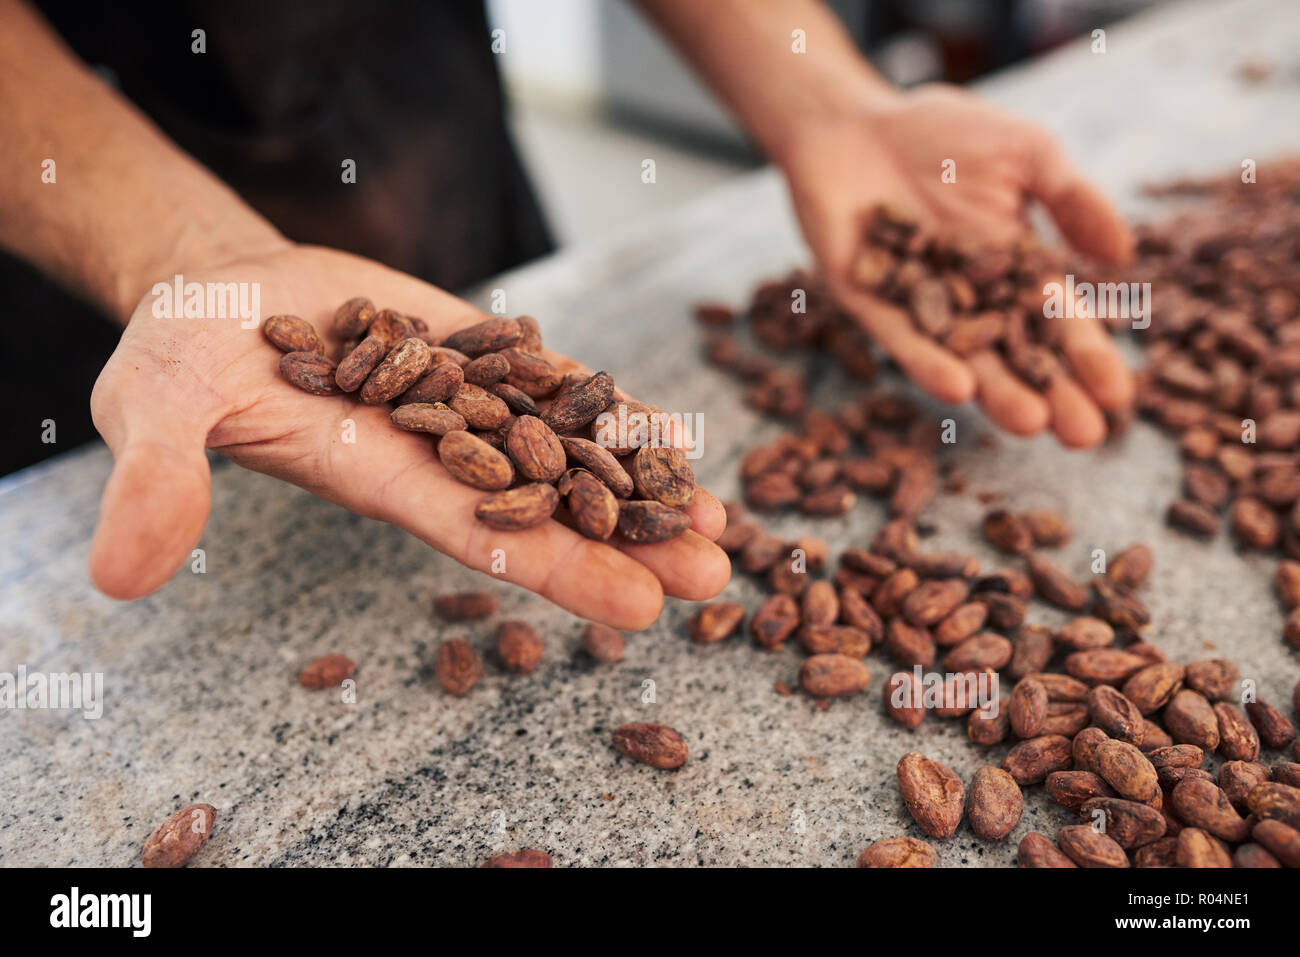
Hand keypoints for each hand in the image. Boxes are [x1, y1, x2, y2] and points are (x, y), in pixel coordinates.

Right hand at [88, 243, 729, 628]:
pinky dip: (615, 409)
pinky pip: (559, 383)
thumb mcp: (157, 405)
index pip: (482, 535)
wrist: (230, 289)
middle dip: (630, 543)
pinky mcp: (483, 351)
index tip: (636, 608)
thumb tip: (123, 575)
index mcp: (380, 478)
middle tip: (716, 575)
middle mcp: (440, 454)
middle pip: (550, 506)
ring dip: (644, 485)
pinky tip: (679, 437)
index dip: (559, 568)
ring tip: (723, 518)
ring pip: (569, 449)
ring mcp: (471, 404)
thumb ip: (159, 479)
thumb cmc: (185, 353)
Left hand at [778, 84, 1135, 447]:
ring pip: (964, 359)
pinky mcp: (869, 302)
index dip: (1088, 360)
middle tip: (1085, 437)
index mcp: (1016, 271)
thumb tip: (1123, 256)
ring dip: (997, 392)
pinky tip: (957, 390)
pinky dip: (928, 363)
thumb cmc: (946, 133)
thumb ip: (1072, 200)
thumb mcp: (1027, 155)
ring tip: (1031, 424)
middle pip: (1017, 356)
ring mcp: (920, 306)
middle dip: (1052, 394)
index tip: (1121, 399)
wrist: (855, 123)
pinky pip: (901, 339)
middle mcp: (971, 300)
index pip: (1059, 324)